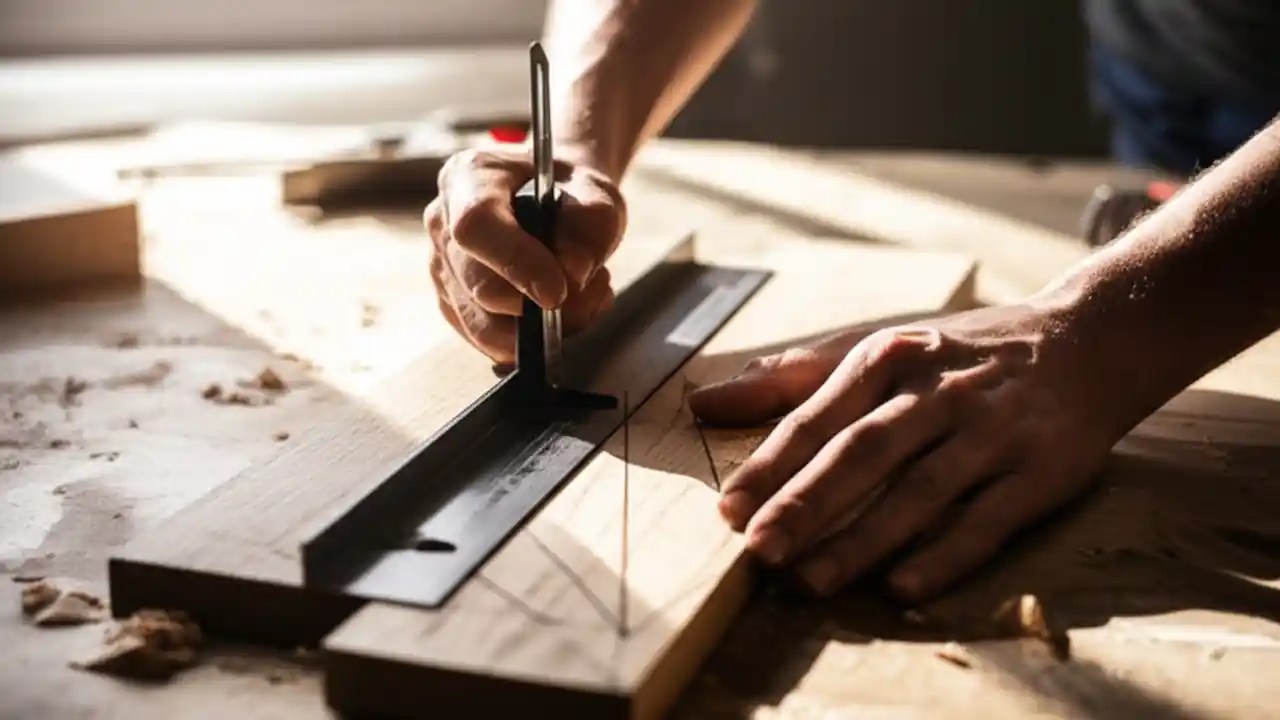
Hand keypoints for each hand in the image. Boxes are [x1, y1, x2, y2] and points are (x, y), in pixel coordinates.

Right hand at [425, 148, 625, 361]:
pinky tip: (564, 313)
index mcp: (470, 177)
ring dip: (541, 331)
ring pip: (481, 325)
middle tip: (593, 292)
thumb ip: (590, 226)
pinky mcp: (452, 303)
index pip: (476, 225)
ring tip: (585, 299)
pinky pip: (488, 341)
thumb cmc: (570, 193)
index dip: (515, 262)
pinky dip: (531, 341)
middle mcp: (442, 222)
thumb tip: (572, 275)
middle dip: (538, 308)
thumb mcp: (596, 194)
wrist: (557, 203)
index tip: (557, 291)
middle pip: (476, 284)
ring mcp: (442, 267)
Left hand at [689, 303, 1119, 601]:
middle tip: (759, 547)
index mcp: (890, 356)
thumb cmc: (956, 353)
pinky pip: (987, 521)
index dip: (772, 462)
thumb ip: (789, 379)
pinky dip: (945, 555)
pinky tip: (902, 587)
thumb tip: (702, 403)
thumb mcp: (876, 346)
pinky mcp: (1041, 472)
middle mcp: (939, 391)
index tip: (728, 507)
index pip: (820, 415)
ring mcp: (992, 432)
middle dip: (808, 502)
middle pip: (865, 451)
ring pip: (921, 491)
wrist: (1086, 341)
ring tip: (811, 580)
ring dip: (865, 539)